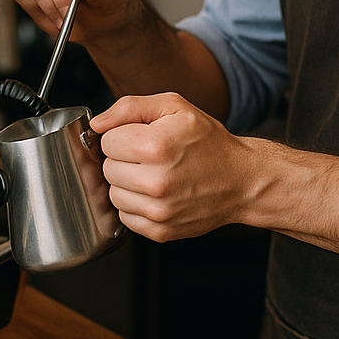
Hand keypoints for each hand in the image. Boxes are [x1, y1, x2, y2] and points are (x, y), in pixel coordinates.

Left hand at [91, 93, 256, 242]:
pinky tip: (157, 193)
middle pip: (108, 169)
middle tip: (150, 155)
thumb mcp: (174, 106)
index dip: (123, 135)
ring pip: (114, 194)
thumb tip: (97, 124)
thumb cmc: (207, 140)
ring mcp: (158, 211)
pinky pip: (125, 217)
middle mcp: (155, 182)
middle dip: (124, 159)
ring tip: (154, 174)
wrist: (241, 179)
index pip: (107, 141)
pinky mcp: (161, 232)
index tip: (142, 136)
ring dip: (128, 183)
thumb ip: (129, 107)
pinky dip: (136, 205)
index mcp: (155, 146)